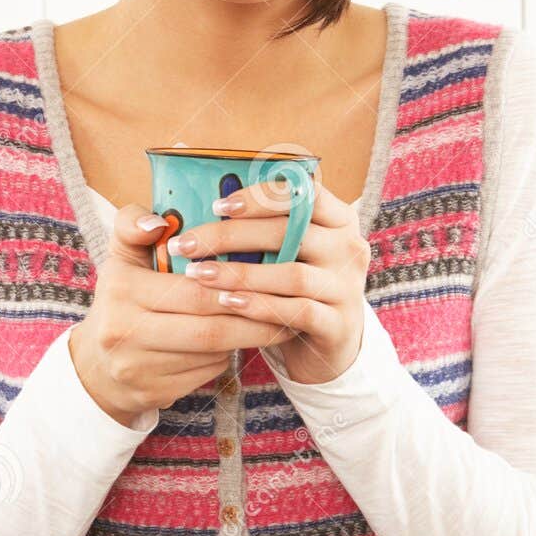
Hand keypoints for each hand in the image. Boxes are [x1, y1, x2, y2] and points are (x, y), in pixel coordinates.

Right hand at [68, 202, 308, 425]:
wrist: (97, 364)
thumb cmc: (121, 301)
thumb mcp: (121, 258)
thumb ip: (133, 225)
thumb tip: (158, 221)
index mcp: (121, 290)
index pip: (193, 291)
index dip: (235, 288)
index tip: (270, 281)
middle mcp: (124, 332)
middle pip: (208, 330)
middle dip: (253, 321)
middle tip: (285, 310)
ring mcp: (137, 368)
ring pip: (211, 355)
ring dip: (244, 340)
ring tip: (273, 325)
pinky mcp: (151, 393)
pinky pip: (204, 374)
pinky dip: (225, 358)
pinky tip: (237, 345)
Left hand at [169, 179, 370, 384]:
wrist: (329, 342)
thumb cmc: (295, 287)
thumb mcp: (288, 251)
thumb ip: (261, 227)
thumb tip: (202, 209)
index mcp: (338, 219)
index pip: (304, 193)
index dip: (260, 197)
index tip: (217, 206)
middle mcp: (348, 248)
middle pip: (290, 232)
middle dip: (232, 236)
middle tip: (187, 244)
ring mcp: (347, 287)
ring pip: (293, 274)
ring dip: (241, 274)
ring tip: (199, 274)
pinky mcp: (338, 323)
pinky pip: (297, 311)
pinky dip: (260, 306)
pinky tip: (227, 303)